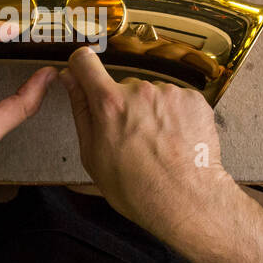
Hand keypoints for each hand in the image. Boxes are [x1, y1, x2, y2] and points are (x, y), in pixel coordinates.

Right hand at [59, 47, 246, 262]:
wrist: (186, 200)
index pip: (85, 62)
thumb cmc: (136, 187)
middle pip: (123, 86)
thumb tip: (69, 79)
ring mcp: (170, 92)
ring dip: (151, 110)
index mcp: (109, 103)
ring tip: (158, 143)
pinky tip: (176, 140)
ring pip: (151, 93)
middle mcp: (140, 90)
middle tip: (133, 138)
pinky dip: (175, 115)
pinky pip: (176, 99)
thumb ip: (81, 110)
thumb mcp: (93, 155)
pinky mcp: (193, 98)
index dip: (81, 67)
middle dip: (123, 105)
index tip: (84, 73)